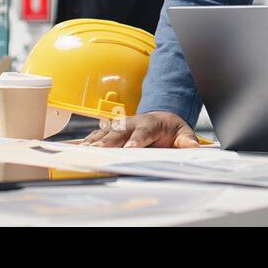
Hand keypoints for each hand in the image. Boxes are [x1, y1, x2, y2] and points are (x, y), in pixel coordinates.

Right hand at [80, 111, 199, 148]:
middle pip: (119, 133)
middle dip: (108, 142)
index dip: (136, 140)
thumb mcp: (183, 132)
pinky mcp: (111, 131)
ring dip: (94, 141)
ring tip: (84, 150)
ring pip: (105, 133)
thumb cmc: (170, 127)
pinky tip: (74, 147)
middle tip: (98, 150)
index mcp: (150, 123)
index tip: (130, 148)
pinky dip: (85, 141)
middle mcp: (132, 123)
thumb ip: (187, 140)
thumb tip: (193, 147)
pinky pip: (96, 135)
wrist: (160, 116)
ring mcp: (120, 126)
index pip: (143, 132)